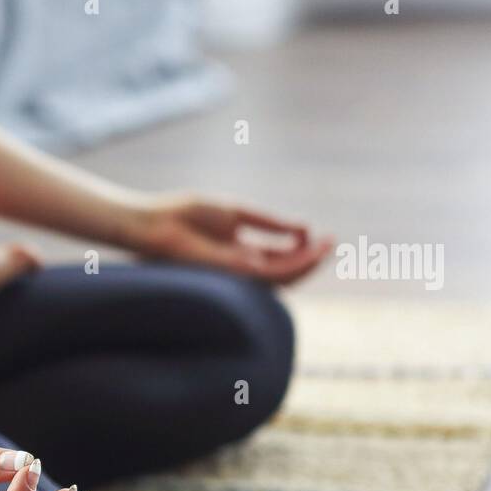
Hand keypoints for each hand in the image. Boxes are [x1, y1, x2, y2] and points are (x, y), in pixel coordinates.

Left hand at [122, 194, 332, 284]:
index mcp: (240, 251)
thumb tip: (303, 228)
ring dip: (309, 263)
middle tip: (331, 242)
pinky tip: (310, 248)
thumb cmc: (187, 215)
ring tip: (328, 245)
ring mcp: (239, 272)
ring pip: (283, 278)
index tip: (314, 231)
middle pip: (285, 271)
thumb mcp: (238, 213)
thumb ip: (270, 223)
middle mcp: (241, 266)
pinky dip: (295, 263)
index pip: (277, 258)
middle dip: (310, 259)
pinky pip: (273, 274)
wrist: (159, 223)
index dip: (300, 248)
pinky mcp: (236, 272)